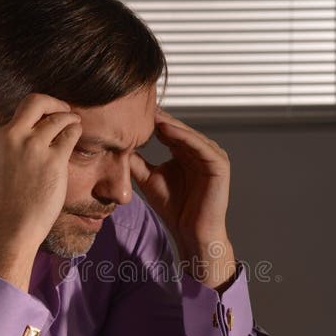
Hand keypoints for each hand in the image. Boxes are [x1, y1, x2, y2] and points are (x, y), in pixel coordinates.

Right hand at [0, 94, 80, 288]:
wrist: (10, 227)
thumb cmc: (4, 201)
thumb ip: (4, 144)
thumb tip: (28, 128)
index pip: (12, 114)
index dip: (28, 117)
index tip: (37, 122)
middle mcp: (9, 134)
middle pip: (35, 101)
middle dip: (52, 102)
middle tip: (62, 108)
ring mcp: (32, 145)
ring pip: (57, 117)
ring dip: (69, 117)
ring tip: (74, 123)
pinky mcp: (53, 158)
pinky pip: (70, 133)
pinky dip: (75, 130)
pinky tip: (76, 134)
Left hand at [130, 108, 236, 289]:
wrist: (191, 233)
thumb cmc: (173, 209)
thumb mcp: (147, 179)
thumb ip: (136, 162)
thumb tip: (116, 146)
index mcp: (185, 152)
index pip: (167, 130)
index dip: (148, 121)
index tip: (127, 110)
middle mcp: (200, 150)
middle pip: (178, 128)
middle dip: (158, 117)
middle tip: (138, 102)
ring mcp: (212, 156)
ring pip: (188, 134)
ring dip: (170, 123)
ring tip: (151, 113)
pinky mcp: (220, 165)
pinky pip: (200, 145)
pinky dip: (184, 136)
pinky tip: (166, 129)